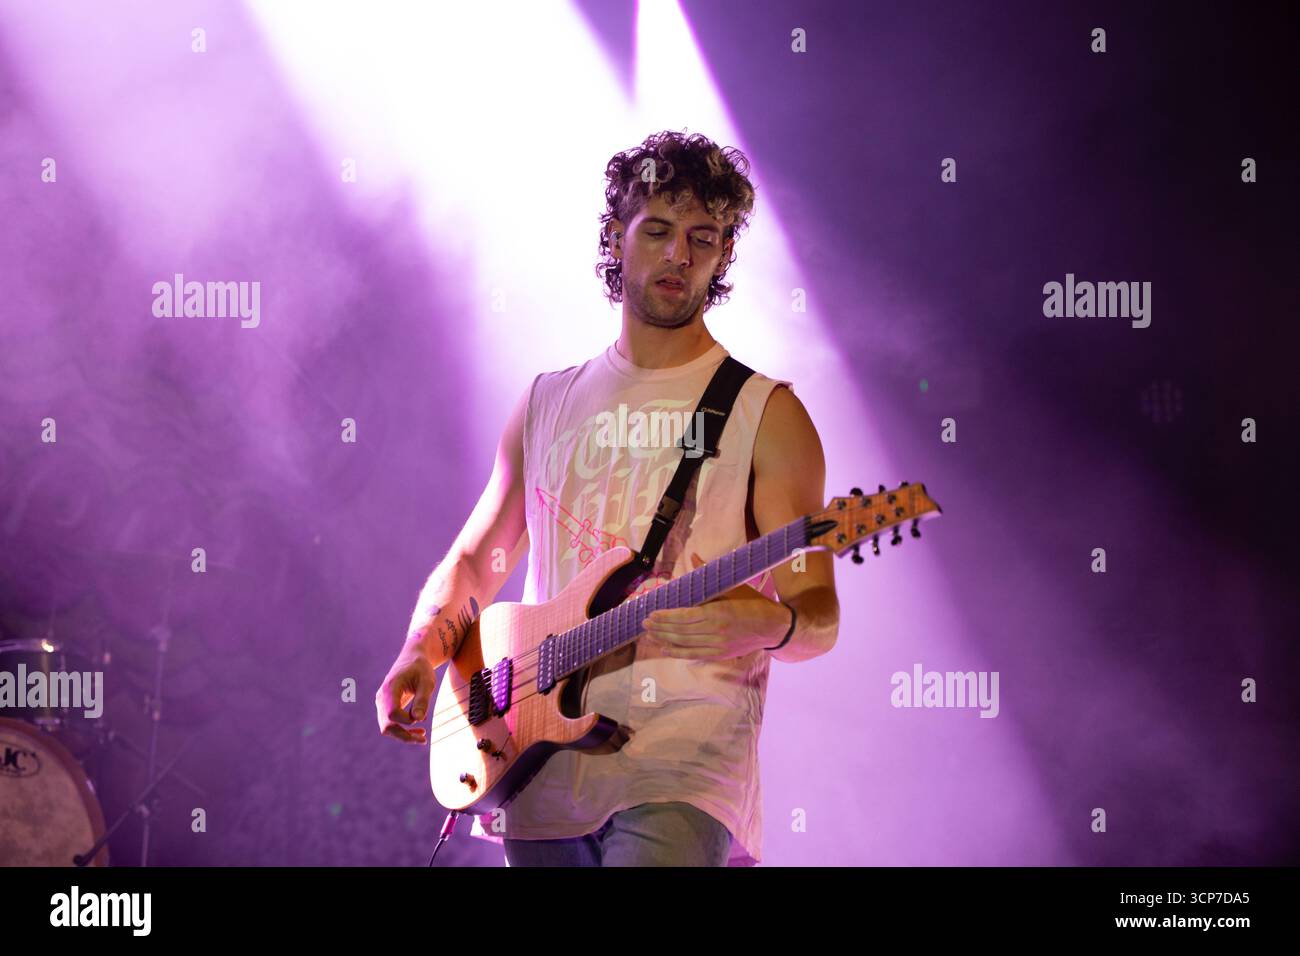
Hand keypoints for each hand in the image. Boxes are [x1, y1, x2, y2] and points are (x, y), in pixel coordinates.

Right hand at [375, 643, 435, 743]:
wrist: (413, 659)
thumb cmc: (421, 669)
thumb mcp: (427, 682)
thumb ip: (423, 699)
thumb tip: (418, 719)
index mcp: (390, 688)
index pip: (393, 713)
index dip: (407, 720)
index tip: (422, 716)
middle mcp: (382, 697)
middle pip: (386, 725)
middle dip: (404, 735)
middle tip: (423, 740)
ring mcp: (381, 703)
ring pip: (386, 727)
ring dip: (403, 735)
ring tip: (422, 738)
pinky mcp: (385, 707)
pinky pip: (390, 723)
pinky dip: (402, 730)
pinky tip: (418, 731)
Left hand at [641, 553, 791, 659]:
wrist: (775, 627)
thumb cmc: (753, 603)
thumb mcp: (732, 586)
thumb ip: (708, 574)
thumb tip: (692, 557)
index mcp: (718, 612)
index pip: (685, 616)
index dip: (666, 616)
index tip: (651, 612)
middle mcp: (716, 631)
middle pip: (681, 631)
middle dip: (660, 627)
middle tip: (644, 622)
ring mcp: (718, 645)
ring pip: (684, 644)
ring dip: (664, 639)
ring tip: (649, 634)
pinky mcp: (720, 654)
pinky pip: (693, 654)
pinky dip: (677, 652)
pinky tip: (664, 648)